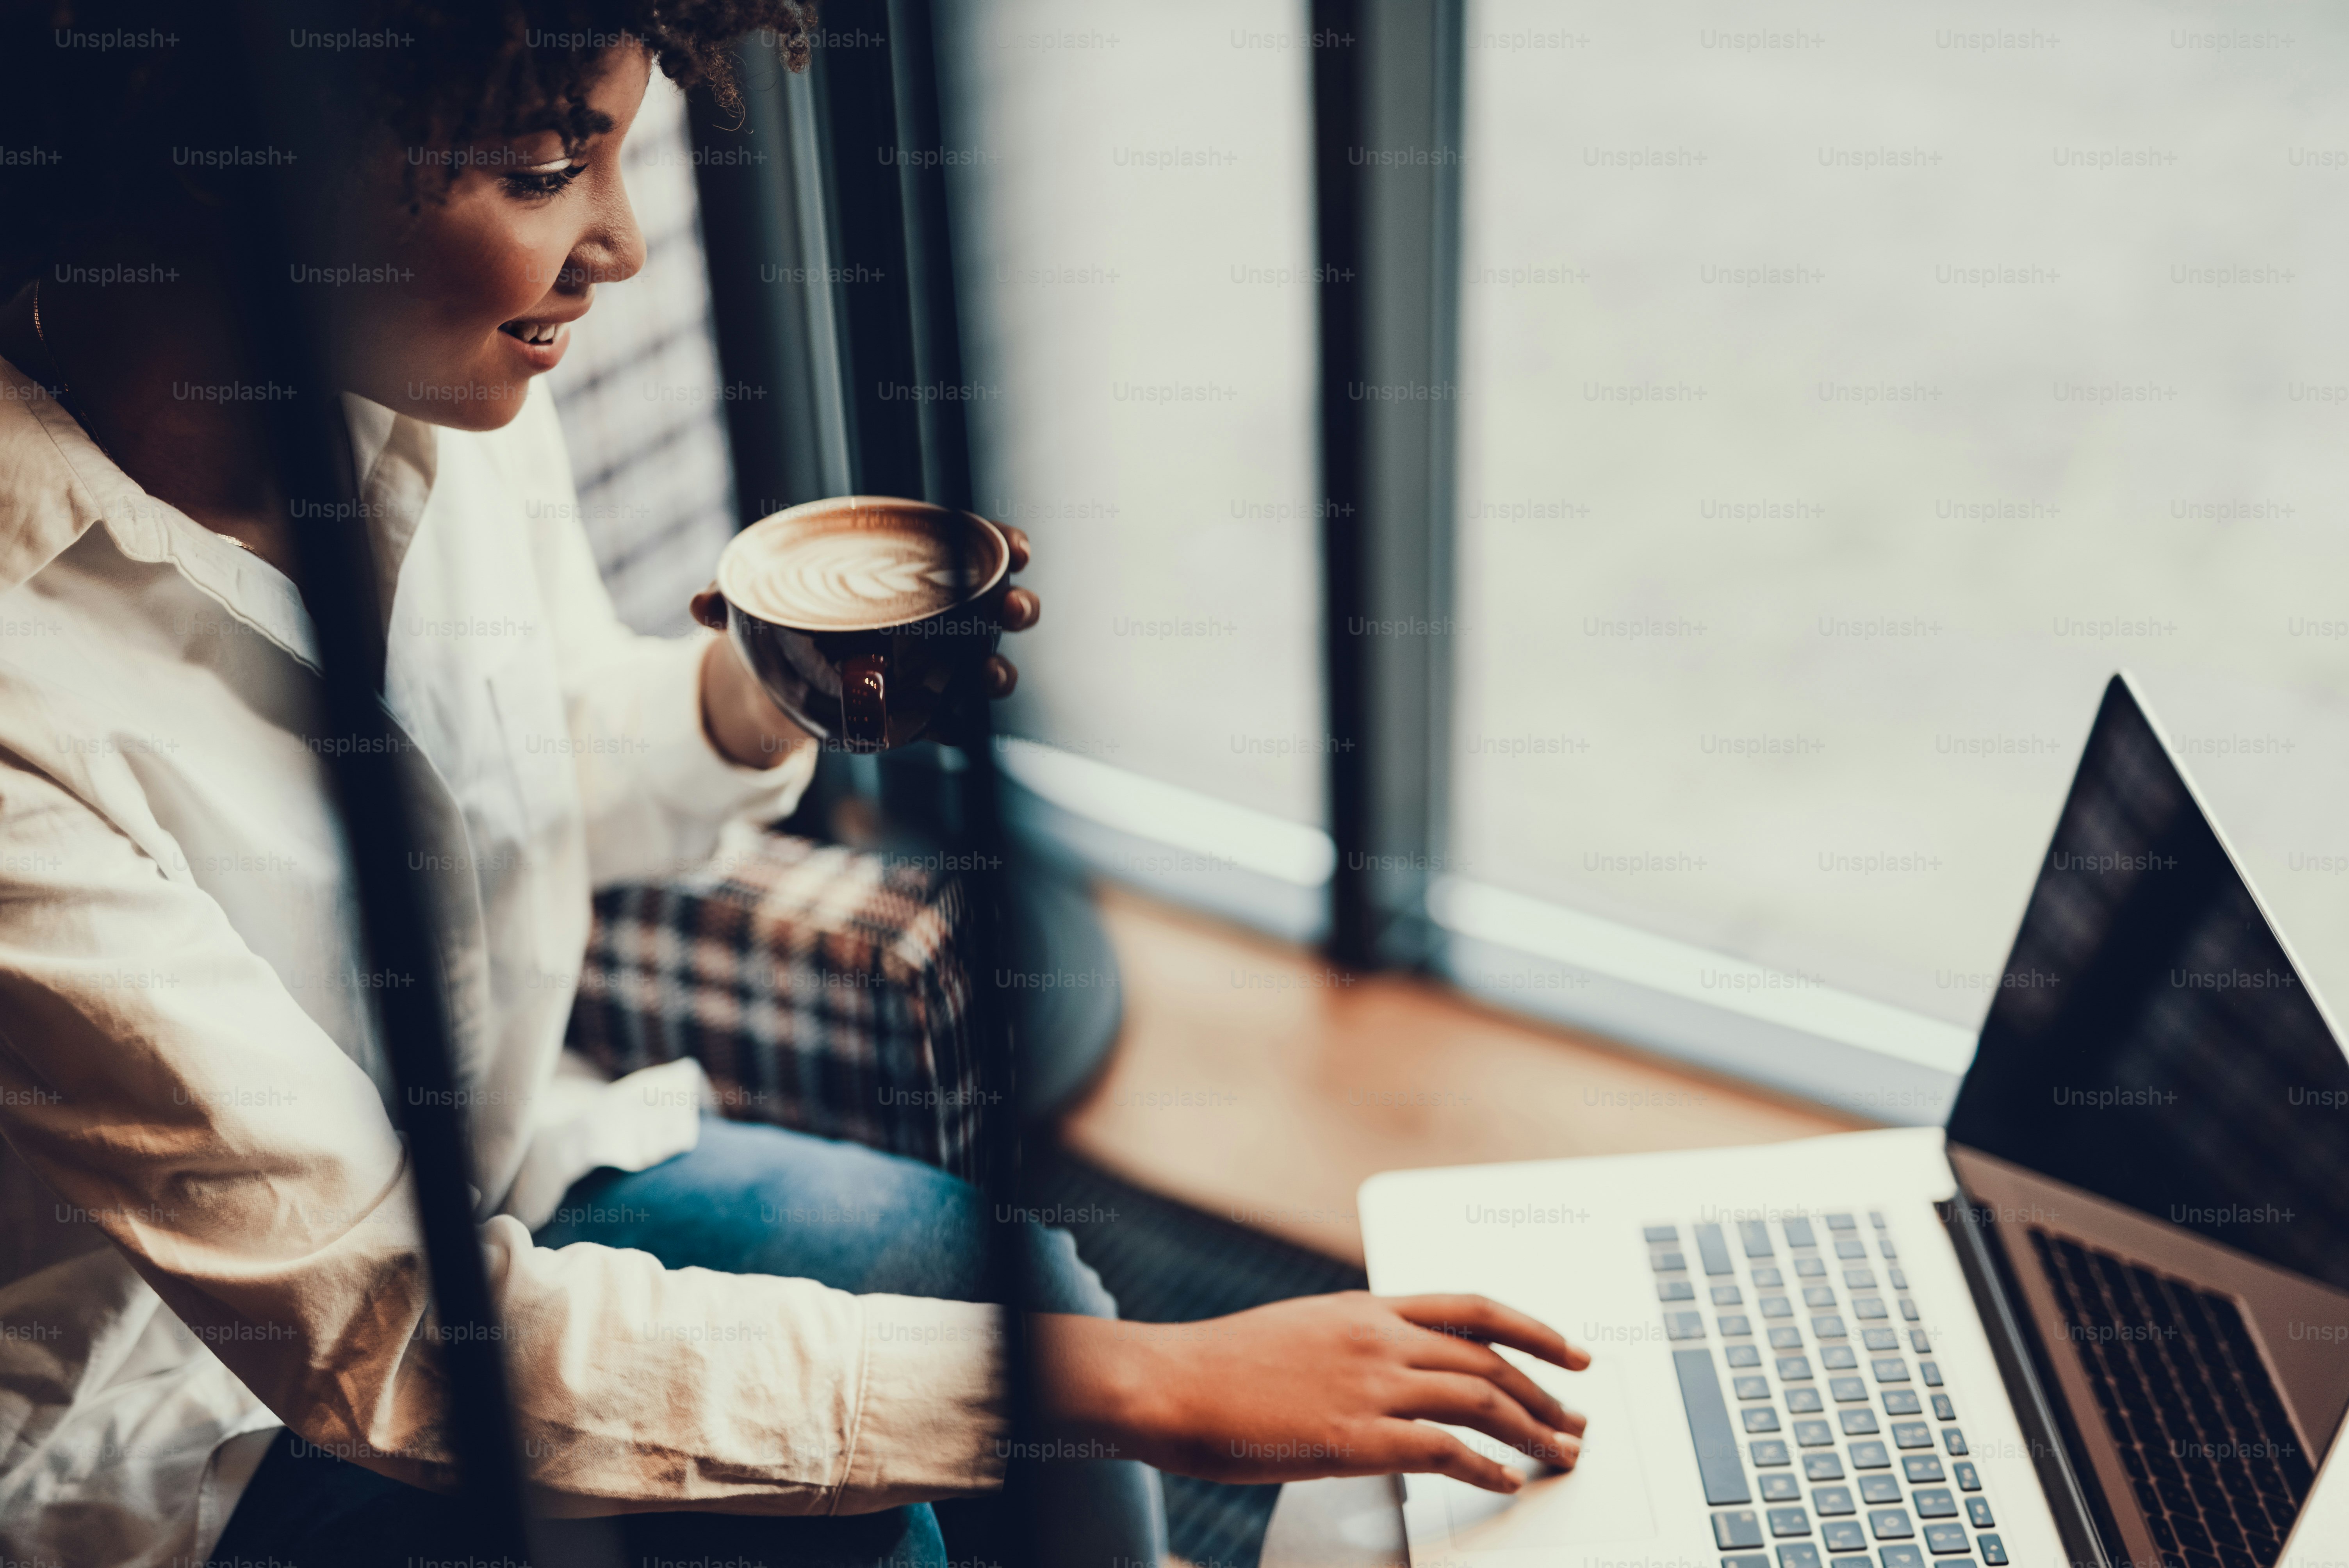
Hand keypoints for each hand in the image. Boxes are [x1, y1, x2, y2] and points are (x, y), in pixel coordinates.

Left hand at [685, 524, 1039, 764]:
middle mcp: (935, 614)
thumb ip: (733, 594)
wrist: (778, 668)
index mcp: (908, 568)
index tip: (1016, 546)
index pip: (969, 547)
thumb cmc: (783, 608)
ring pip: (983, 664)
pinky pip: (947, 717)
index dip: (1000, 545)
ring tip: (994, 677)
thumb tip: (699, 605)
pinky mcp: (917, 709)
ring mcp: (933, 663)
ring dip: (998, 671)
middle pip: (994, 606)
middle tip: (1017, 609)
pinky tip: (952, 728)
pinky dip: (952, 724)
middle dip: (1017, 606)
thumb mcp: (757, 595)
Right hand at [1033, 1292, 1588, 1492]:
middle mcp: (1378, 1338)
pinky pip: (1444, 1452)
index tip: (1571, 1350)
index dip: (1534, 1329)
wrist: (1170, 1382)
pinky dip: (1486, 1469)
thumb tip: (1393, 1362)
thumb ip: (1354, 1340)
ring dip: (1533, 1432)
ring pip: (1481, 1402)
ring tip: (1561, 1455)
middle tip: (1576, 1420)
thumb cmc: (1223, 1367)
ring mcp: (1369, 1386)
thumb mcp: (1302, 1330)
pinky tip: (1505, 1482)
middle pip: (1490, 1361)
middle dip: (1546, 1393)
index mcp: (1365, 1308)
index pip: (1472, 1308)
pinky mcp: (1356, 1437)